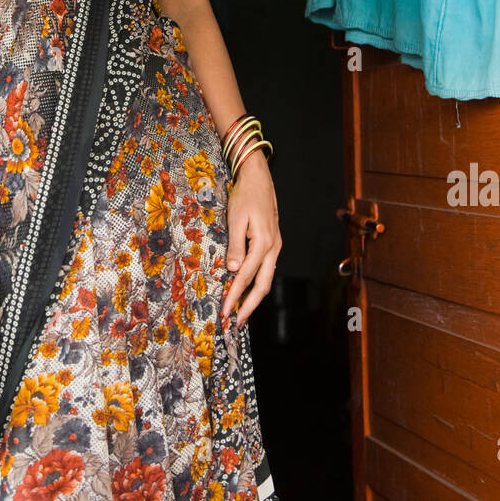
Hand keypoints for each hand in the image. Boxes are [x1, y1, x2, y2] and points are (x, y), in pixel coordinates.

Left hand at [221, 150, 280, 327]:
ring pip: (266, 279)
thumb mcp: (236, 218)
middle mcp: (273, 248)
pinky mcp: (273, 243)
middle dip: (249, 306)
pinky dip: (256, 283)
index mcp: (264, 243)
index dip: (234, 296)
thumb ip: (235, 245)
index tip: (224, 312)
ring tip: (239, 310)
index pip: (246, 277)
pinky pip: (265, 269)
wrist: (259, 178)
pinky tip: (246, 289)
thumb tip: (232, 271)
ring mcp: (275, 246)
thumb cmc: (245, 195)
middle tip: (234, 322)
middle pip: (263, 285)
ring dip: (252, 297)